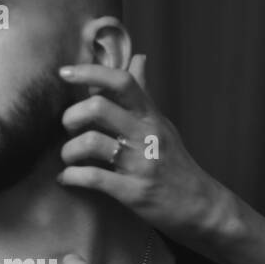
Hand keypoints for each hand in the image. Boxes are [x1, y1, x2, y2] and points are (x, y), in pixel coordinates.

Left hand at [57, 55, 226, 243]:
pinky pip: (93, 178)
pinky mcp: (133, 192)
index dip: (90, 73)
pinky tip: (68, 178)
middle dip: (71, 116)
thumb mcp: (161, 124)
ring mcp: (140, 164)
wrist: (199, 206)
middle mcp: (146, 135)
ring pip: (90, 143)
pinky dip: (72, 176)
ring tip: (68, 158)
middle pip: (98, 108)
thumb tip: (138, 57)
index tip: (65, 73)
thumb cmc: (174, 163)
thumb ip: (143, 93)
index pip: (122, 81)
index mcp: (150, 116)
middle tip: (68, 128)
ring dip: (68, 151)